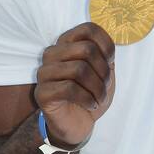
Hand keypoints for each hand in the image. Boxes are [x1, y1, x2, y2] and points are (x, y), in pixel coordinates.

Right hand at [32, 23, 115, 147]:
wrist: (78, 124)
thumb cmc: (90, 94)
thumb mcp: (103, 71)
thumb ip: (104, 54)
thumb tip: (108, 45)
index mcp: (67, 43)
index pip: (88, 29)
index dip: (106, 45)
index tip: (111, 63)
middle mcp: (52, 54)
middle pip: (87, 49)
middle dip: (104, 71)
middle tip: (105, 86)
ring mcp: (44, 73)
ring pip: (79, 69)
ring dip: (97, 87)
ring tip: (99, 98)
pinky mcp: (42, 93)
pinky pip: (69, 88)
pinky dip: (87, 99)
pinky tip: (90, 105)